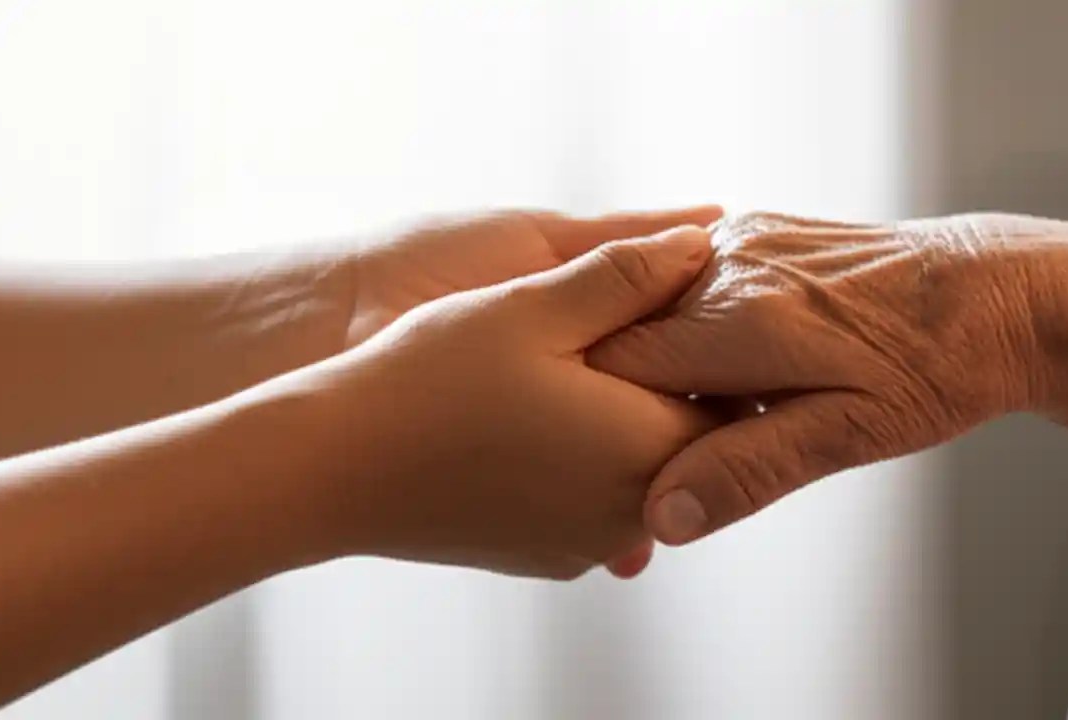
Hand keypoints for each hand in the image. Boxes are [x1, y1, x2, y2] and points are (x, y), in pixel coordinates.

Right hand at [306, 226, 716, 578]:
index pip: (737, 398)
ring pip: (644, 470)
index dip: (722, 344)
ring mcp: (585, 546)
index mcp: (646, 449)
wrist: (330, 469)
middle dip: (679, 381)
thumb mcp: (533, 306)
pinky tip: (540, 415)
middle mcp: (631, 515)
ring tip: (583, 362)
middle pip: (695, 439)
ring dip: (631, 420)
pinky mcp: (543, 557)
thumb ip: (628, 274)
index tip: (691, 300)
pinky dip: (590, 459)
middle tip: (638, 320)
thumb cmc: (430, 379)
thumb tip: (702, 245)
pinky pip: (596, 500)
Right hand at [588, 212, 1042, 544]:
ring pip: (655, 311)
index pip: (616, 365)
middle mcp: (728, 265)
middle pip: (627, 337)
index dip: (610, 416)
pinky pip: (691, 286)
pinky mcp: (756, 233)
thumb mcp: (852, 434)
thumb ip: (750, 469)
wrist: (998, 290)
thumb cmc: (938, 367)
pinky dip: (696, 331)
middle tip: (677, 447)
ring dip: (668, 365)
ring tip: (728, 407)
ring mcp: (740, 240)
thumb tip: (661, 515)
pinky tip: (741, 366)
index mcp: (739, 319)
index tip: (624, 457)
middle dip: (634, 396)